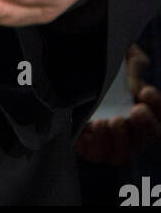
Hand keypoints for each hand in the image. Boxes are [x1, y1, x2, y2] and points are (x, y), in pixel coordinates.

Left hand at [75, 43, 160, 163]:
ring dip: (122, 136)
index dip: (158, 105)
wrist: (62, 86)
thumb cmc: (96, 72)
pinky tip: (97, 125)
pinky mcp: (93, 150)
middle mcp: (132, 130)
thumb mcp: (115, 59)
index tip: (146, 92)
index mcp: (142, 107)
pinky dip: (101, 141)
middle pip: (150, 135)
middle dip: (146, 124)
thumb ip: (130, 59)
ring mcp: (113, 143)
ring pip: (126, 149)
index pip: (159, 112)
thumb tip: (139, 66)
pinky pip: (101, 153)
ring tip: (114, 121)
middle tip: (136, 110)